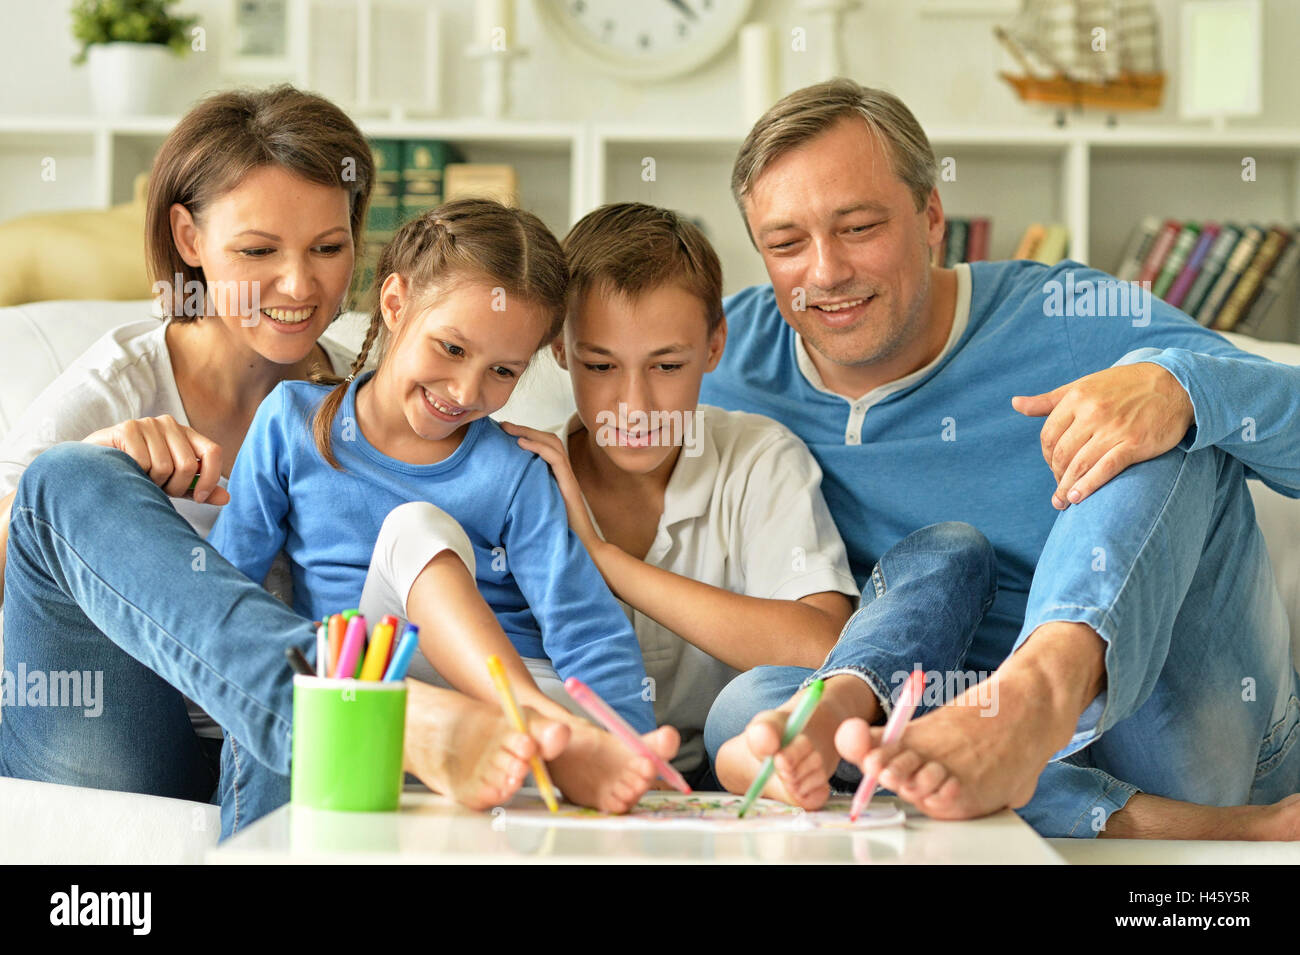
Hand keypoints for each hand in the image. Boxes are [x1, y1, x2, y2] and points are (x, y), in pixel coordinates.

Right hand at [82, 414, 229, 504]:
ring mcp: (148, 423)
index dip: (211, 478)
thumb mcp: (173, 485)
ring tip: (140, 478)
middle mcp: (169, 424)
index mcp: (186, 435)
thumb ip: (199, 490)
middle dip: (175, 487)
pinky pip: (144, 462)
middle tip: (158, 488)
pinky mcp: (127, 428)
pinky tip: (127, 471)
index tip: (199, 498)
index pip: (213, 452)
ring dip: (152, 482)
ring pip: (165, 466)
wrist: (95, 468)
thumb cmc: (139, 476)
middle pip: (188, 465)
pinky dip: (136, 475)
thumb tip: (226, 499)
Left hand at [499, 422, 598, 545]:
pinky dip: (538, 447)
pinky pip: (555, 458)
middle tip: (502, 425)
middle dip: (524, 429)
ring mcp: (568, 478)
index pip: (544, 446)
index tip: (504, 432)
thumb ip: (526, 497)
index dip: (526, 435)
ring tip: (508, 429)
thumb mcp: (537, 509)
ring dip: (529, 433)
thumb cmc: (557, 533)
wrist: (579, 547)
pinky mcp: (569, 485)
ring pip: (552, 444)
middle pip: (548, 440)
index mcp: (557, 477)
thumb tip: (500, 494)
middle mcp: (563, 474)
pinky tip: (521, 444)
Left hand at [1011, 363, 1193, 509]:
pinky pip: (1104, 470)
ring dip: (1066, 487)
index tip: (1052, 465)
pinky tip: (1077, 497)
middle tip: (1058, 486)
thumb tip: (1015, 403)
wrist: (1175, 385)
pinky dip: (1087, 486)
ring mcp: (1113, 429)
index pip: (1048, 435)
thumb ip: (1049, 400)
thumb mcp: (1084, 385)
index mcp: (1077, 397)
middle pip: (1060, 453)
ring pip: (1079, 465)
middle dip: (1055, 474)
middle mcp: (1092, 413)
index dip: (1045, 455)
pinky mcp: (1134, 444)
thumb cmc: (1124, 386)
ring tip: (1062, 501)